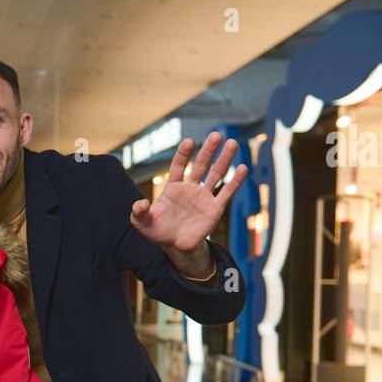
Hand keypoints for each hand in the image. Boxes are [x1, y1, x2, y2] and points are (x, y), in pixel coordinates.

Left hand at [130, 132, 247, 276]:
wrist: (175, 247)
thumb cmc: (158, 231)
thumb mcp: (141, 222)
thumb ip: (138, 211)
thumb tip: (141, 203)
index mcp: (173, 187)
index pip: (178, 166)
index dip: (183, 154)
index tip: (189, 142)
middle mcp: (190, 189)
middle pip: (200, 165)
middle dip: (208, 150)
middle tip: (216, 135)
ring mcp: (204, 197)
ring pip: (216, 175)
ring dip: (224, 160)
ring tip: (233, 143)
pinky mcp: (215, 209)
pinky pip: (226, 193)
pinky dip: (235, 181)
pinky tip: (243, 168)